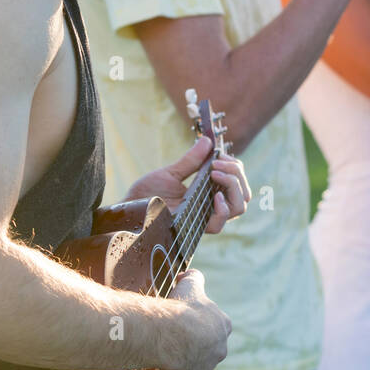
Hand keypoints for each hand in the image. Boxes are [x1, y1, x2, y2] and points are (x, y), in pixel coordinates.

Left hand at [124, 136, 250, 232]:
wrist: (126, 210)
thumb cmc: (144, 195)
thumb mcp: (170, 173)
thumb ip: (191, 160)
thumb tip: (207, 141)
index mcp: (206, 195)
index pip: (237, 184)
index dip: (235, 168)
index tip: (220, 155)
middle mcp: (209, 208)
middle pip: (243, 195)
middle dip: (237, 173)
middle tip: (218, 163)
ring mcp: (203, 218)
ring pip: (238, 207)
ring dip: (234, 185)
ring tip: (216, 173)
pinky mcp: (194, 228)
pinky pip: (219, 223)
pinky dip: (223, 207)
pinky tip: (214, 196)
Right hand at [164, 269, 231, 369]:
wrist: (173, 334)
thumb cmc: (182, 308)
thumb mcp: (190, 284)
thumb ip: (194, 277)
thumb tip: (187, 275)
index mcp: (223, 324)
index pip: (217, 324)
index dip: (201, 323)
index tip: (187, 321)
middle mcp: (221, 346)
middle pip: (210, 346)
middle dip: (197, 343)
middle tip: (178, 338)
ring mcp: (210, 364)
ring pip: (200, 361)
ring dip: (189, 357)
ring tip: (171, 352)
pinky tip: (170, 364)